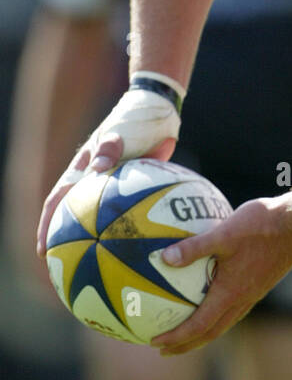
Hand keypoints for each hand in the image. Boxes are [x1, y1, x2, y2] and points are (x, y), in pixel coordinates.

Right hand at [36, 85, 180, 255]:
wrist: (160, 108)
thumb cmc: (136, 117)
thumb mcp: (121, 130)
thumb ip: (110, 147)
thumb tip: (98, 167)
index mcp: (83, 170)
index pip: (57, 202)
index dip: (47, 227)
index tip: (42, 251)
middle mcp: (93, 180)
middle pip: (73, 218)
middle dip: (66, 244)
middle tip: (66, 271)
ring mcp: (113, 186)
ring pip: (99, 220)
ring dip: (98, 243)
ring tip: (102, 270)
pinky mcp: (135, 188)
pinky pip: (129, 215)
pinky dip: (131, 232)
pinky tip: (142, 252)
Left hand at [152, 196, 291, 355]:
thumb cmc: (262, 226)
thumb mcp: (224, 233)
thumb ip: (194, 246)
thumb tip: (164, 258)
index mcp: (231, 293)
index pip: (199, 325)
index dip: (177, 337)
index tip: (155, 343)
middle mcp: (242, 299)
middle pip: (210, 333)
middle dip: (186, 344)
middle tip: (164, 350)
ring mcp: (253, 294)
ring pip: (224, 323)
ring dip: (201, 333)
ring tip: (185, 334)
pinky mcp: (260, 285)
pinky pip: (234, 309)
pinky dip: (217, 315)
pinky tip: (211, 301)